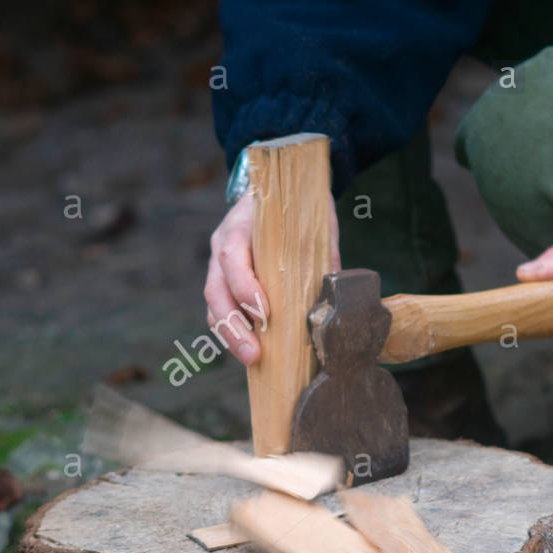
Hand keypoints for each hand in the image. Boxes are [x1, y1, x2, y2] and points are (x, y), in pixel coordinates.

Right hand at [204, 191, 340, 364]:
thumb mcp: (311, 220)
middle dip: (233, 326)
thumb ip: (322, 252)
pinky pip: (223, 313)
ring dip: (231, 336)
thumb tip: (337, 288)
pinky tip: (254, 353)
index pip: (232, 258)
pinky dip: (236, 334)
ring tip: (253, 360)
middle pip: (215, 291)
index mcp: (239, 227)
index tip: (265, 313)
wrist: (278, 192)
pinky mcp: (227, 285)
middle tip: (254, 355)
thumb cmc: (295, 207)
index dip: (245, 287)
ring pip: (215, 307)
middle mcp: (222, 248)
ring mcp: (220, 268)